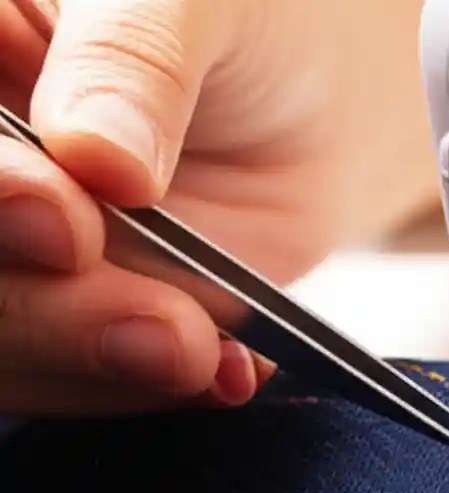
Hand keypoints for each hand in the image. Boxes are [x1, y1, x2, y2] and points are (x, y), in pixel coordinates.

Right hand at [0, 0, 341, 414]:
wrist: (307, 105)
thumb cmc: (241, 22)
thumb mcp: (196, 2)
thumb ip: (136, 58)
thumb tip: (95, 155)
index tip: (61, 225)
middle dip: (42, 311)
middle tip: (162, 328)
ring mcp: (11, 248)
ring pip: (1, 339)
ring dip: (92, 364)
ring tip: (198, 353)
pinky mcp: (67, 314)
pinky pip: (70, 378)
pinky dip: (141, 388)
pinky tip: (222, 369)